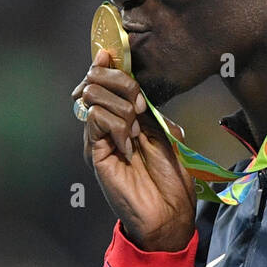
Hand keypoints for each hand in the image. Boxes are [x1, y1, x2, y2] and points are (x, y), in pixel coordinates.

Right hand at [73, 48, 195, 251]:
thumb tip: (138, 81)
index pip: (107, 78)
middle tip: (142, 107)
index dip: (109, 63)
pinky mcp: (94, 151)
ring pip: (94, 95)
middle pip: (96, 79)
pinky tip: (129, 146)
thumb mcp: (165, 132)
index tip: (114, 54)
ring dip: (122, 108)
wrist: (168, 213)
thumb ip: (150, 106)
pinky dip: (117, 126)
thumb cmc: (171, 178)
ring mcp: (99, 137)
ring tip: (137, 133)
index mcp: (124, 115)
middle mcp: (107, 123)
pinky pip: (96, 119)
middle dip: (122, 83)